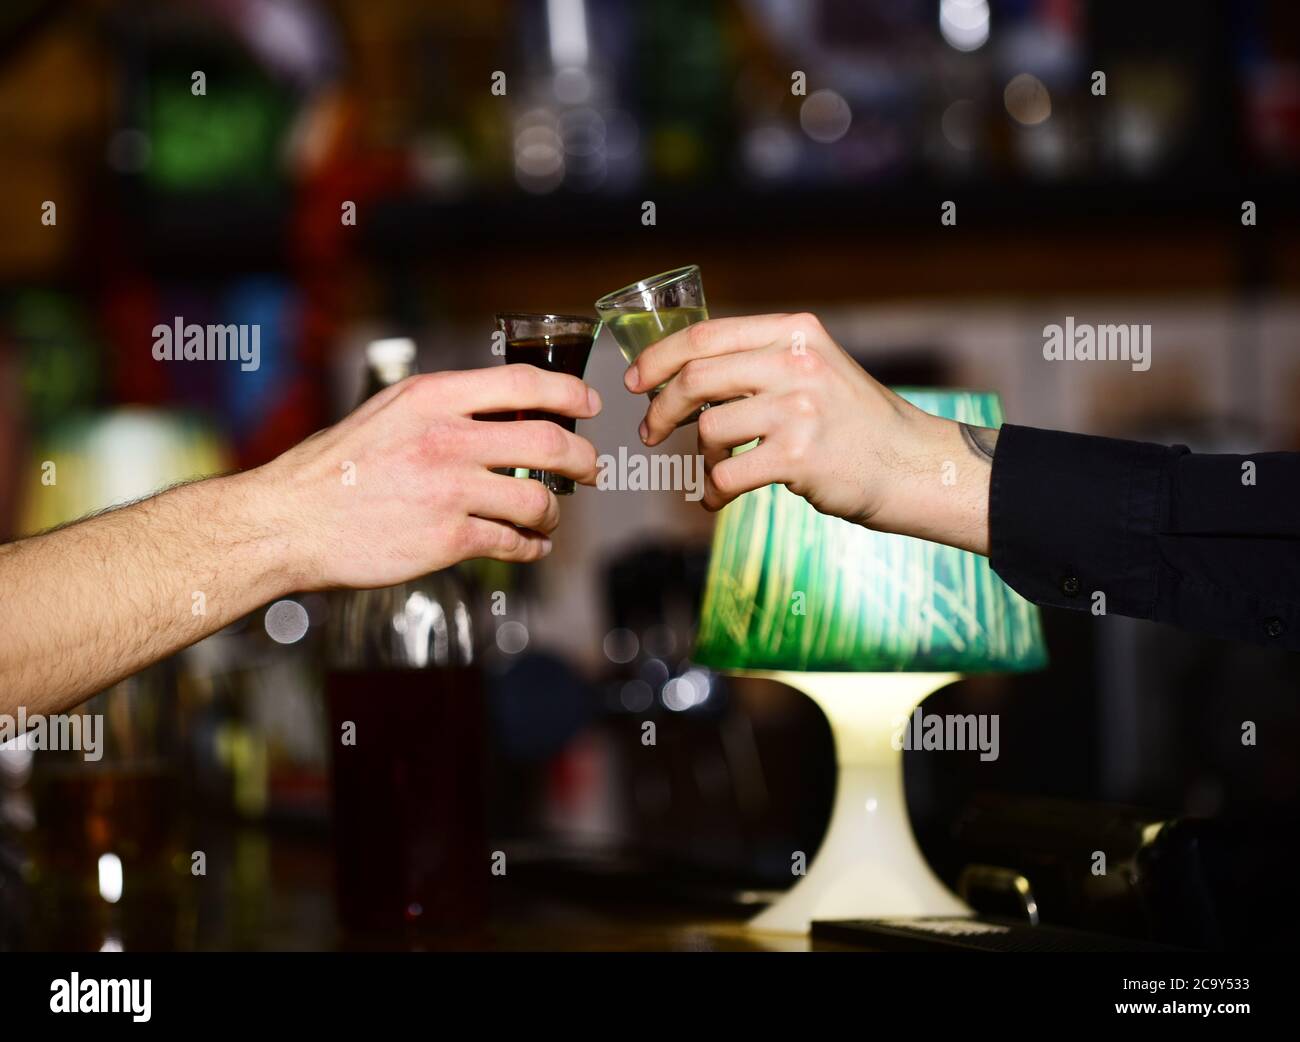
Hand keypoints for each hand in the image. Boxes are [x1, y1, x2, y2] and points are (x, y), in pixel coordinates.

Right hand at [254, 364, 601, 588]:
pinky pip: (512, 543)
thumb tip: (503, 413)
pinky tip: (528, 547)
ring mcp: (449, 490)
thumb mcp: (389, 412)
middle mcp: (447, 439)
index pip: (524, 383)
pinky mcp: (447, 539)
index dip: (569, 393)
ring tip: (549, 519)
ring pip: (538, 500)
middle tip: (588, 469)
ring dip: (554, 513)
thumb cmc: (335, 468)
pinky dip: (530, 547)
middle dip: (582, 459)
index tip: (589, 404)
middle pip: (548, 443)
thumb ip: (444, 408)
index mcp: (433, 397)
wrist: (290, 521)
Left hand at [626, 314, 991, 553]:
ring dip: (700, 459)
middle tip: (651, 433)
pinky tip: (718, 499)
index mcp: (795, 332)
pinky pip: (727, 475)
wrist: (913, 466)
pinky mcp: (798, 457)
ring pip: (709, 430)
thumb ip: (762, 362)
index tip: (636, 382)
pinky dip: (712, 492)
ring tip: (715, 472)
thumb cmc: (857, 424)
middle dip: (661, 410)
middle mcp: (796, 363)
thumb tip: (686, 375)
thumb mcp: (816, 369)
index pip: (706, 336)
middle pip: (696, 378)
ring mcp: (799, 409)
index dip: (659, 359)